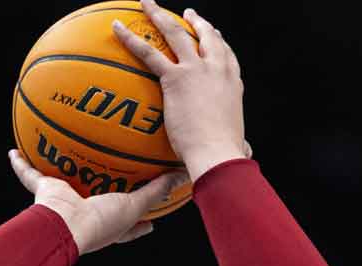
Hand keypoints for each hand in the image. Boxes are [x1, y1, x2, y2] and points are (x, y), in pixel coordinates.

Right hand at [9, 149, 188, 255]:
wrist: (65, 226)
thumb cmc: (100, 223)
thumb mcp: (134, 206)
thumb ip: (157, 191)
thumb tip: (182, 175)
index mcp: (107, 224)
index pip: (128, 222)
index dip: (141, 219)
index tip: (153, 214)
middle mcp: (85, 213)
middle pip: (94, 197)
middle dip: (100, 188)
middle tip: (111, 172)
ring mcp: (63, 202)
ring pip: (62, 182)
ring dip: (59, 169)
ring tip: (63, 149)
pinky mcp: (44, 191)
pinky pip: (29, 174)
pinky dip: (21, 163)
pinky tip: (16, 149)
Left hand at [112, 0, 249, 178]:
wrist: (217, 153)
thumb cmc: (225, 156)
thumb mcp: (236, 144)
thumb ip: (237, 143)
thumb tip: (244, 152)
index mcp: (233, 84)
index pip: (226, 55)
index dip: (218, 42)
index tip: (213, 34)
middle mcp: (217, 70)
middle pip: (206, 36)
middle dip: (196, 22)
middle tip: (187, 14)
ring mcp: (197, 70)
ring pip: (175, 34)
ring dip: (159, 15)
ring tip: (146, 4)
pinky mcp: (176, 78)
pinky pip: (149, 53)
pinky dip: (131, 39)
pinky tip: (117, 28)